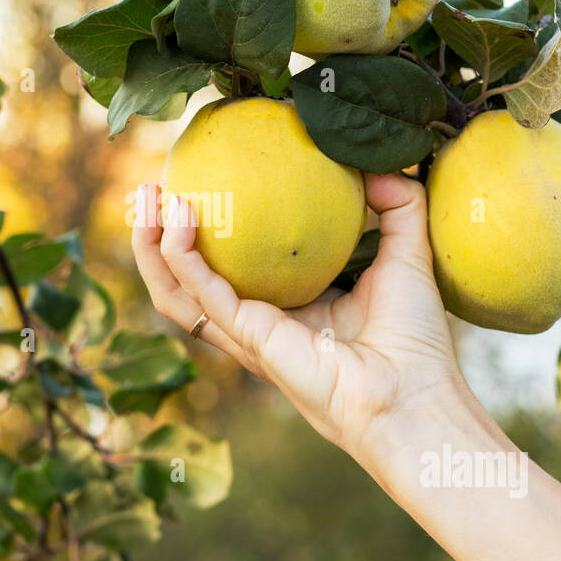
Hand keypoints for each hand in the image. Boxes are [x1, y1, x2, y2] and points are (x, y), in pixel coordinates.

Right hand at [131, 173, 462, 456]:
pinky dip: (180, 256)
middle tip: (150, 188)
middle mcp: (258, 323)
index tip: (197, 180)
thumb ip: (398, 206)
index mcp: (287, 307)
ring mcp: (248, 335)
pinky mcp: (250, 340)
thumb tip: (377, 166)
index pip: (229, 268)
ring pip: (174, 293)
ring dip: (149, 247)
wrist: (416, 395)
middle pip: (184, 281)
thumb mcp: (407, 255)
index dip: (205, 232)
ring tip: (144, 198)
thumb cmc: (416, 341)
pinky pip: (201, 295)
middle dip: (156, 237)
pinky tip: (178, 216)